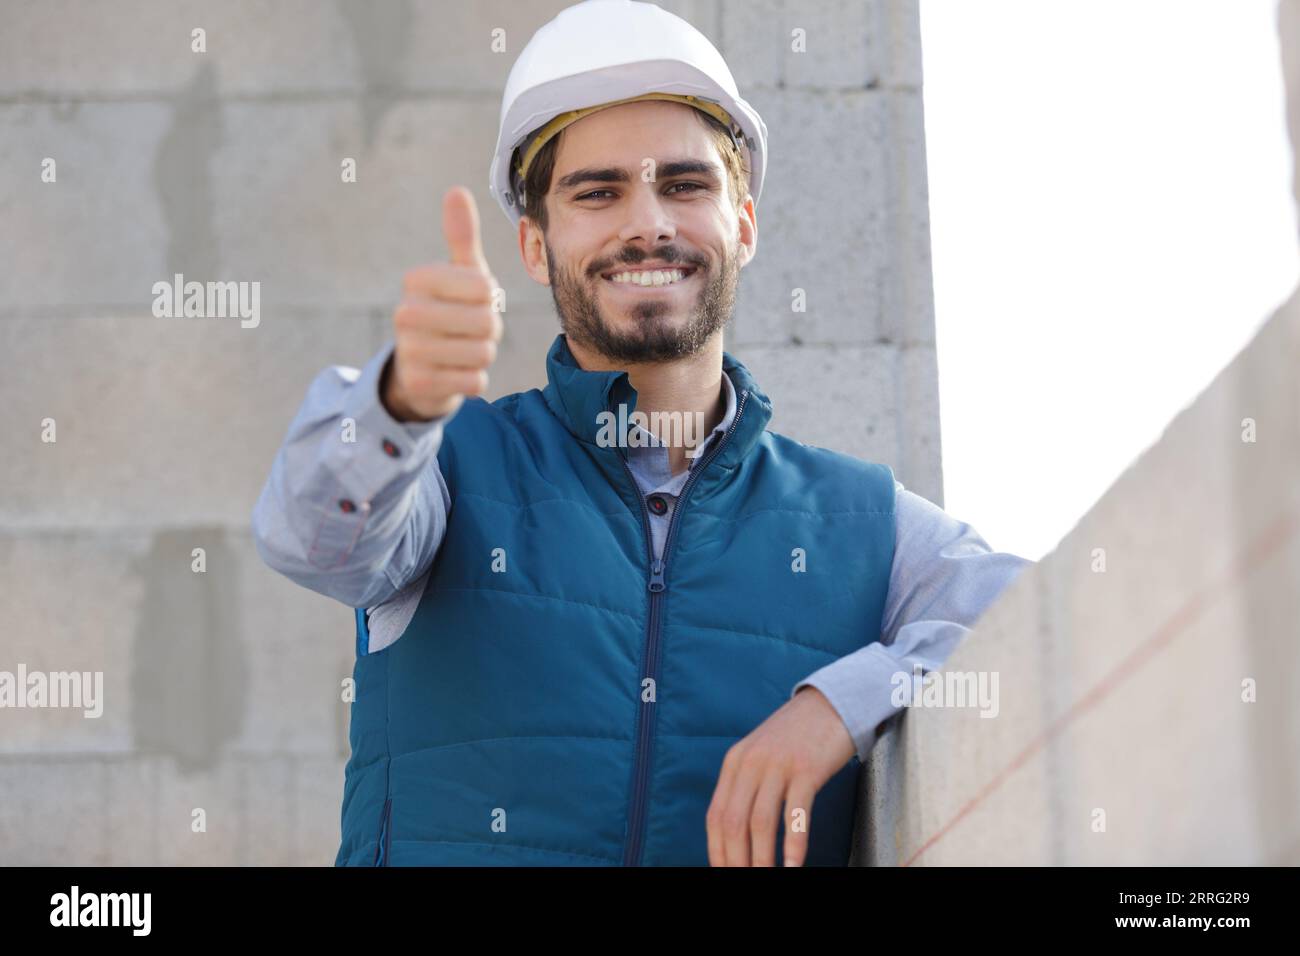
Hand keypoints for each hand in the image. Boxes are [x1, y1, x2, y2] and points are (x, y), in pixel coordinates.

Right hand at [383, 186, 502, 421]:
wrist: (419, 367)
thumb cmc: (449, 311)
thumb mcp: (458, 273)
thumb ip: (460, 236)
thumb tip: (457, 191)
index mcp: (417, 279)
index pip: (484, 287)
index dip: (490, 297)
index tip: (472, 299)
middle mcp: (406, 312)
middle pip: (487, 323)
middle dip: (490, 330)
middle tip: (471, 329)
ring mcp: (409, 350)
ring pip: (483, 354)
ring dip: (483, 355)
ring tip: (463, 349)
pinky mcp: (420, 384)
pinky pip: (475, 382)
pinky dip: (474, 380)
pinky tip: (455, 373)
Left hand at [705, 686, 855, 865]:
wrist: (831, 701)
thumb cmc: (797, 736)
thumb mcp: (761, 754)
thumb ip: (747, 784)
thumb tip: (737, 832)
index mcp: (735, 762)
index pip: (715, 816)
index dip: (717, 851)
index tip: (724, 872)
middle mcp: (751, 763)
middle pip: (733, 823)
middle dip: (736, 860)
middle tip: (744, 882)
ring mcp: (778, 765)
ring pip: (760, 823)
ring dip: (762, 860)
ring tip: (766, 880)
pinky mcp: (807, 769)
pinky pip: (795, 813)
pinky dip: (794, 844)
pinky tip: (794, 864)